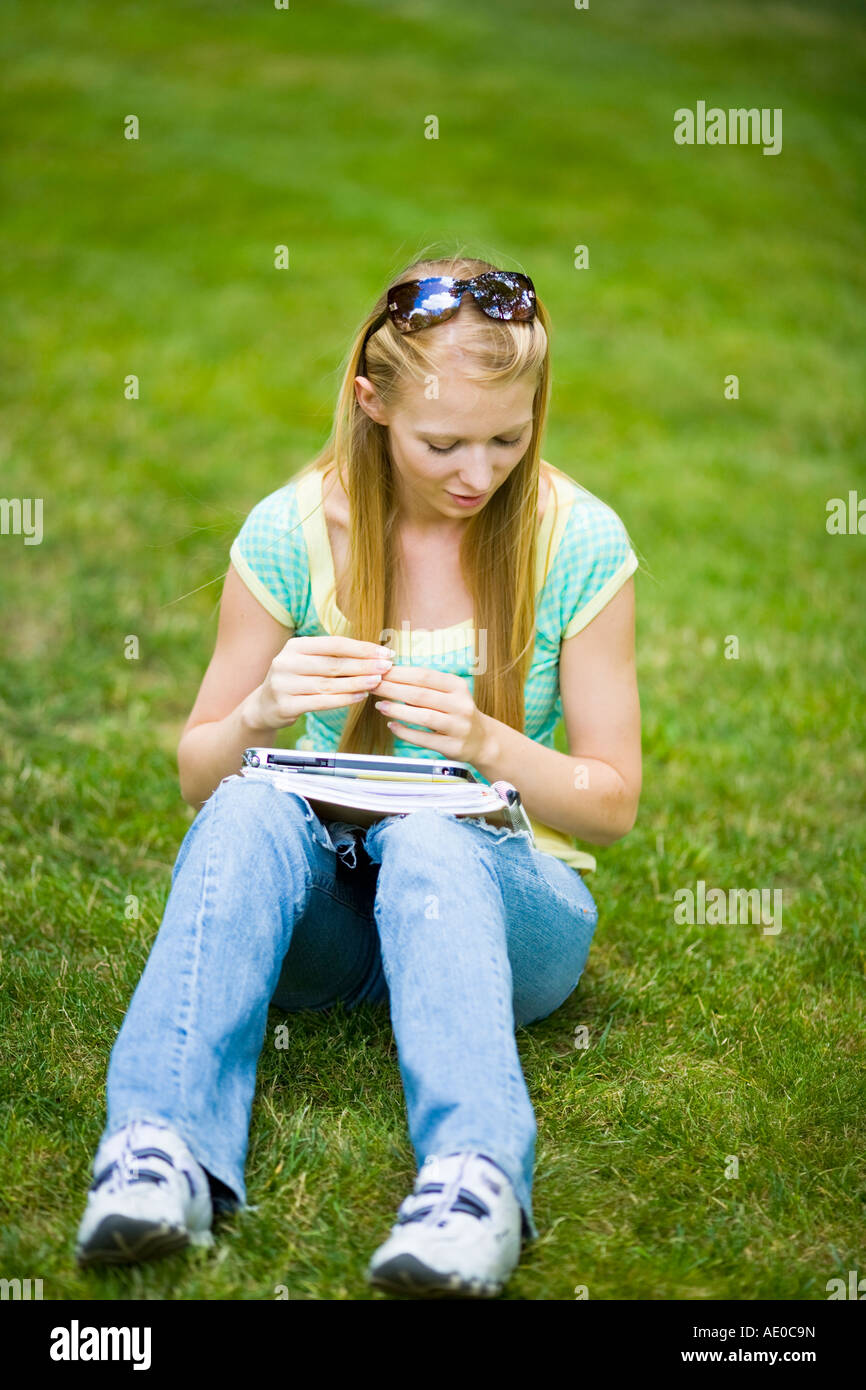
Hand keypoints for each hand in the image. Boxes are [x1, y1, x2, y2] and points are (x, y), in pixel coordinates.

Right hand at [244, 635, 393, 731]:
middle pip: (333, 664)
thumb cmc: (296, 680)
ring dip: (357, 682)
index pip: (334, 644)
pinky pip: (320, 702)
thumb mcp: (308, 662)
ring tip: (377, 681)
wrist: (264, 706)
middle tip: (386, 667)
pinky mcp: (285, 705)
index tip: (384, 652)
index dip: (361, 648)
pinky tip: (360, 697)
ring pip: (328, 684)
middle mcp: (286, 662)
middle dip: (363, 665)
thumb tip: (374, 653)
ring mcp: (283, 684)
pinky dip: (343, 700)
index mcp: (294, 646)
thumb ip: (333, 656)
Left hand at [371, 665, 496, 766]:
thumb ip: (424, 686)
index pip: (424, 675)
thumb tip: (391, 677)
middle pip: (420, 694)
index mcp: (457, 686)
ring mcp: (458, 726)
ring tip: (380, 705)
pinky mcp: (453, 746)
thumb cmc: (456, 712)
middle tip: (373, 686)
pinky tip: (392, 726)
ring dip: (398, 710)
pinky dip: (405, 732)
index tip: (380, 671)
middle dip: (393, 689)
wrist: (482, 740)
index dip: (400, 673)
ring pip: (423, 716)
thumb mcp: (447, 694)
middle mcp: (461, 705)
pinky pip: (424, 739)